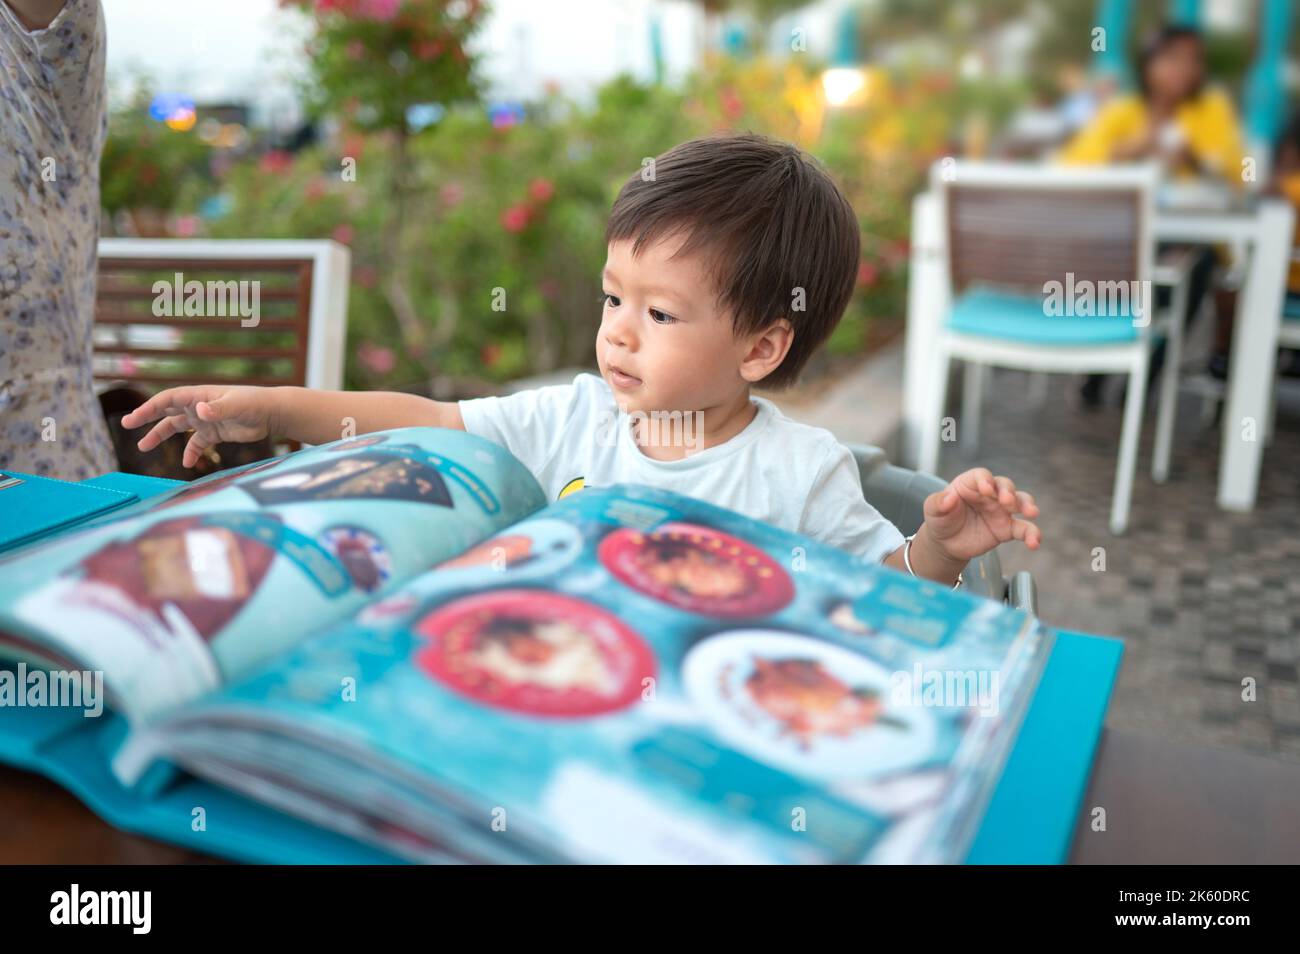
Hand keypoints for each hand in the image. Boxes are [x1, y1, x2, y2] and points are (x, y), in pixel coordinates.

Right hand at [119, 385, 275, 467]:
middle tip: (126, 425)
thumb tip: (200, 411)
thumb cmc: (254, 403)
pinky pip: (197, 444)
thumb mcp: (236, 405)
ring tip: (143, 446)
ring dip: (160, 435)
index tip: (132, 419)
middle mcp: (198, 406)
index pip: (167, 400)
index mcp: (198, 396)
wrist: (272, 412)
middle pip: (166, 412)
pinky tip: (187, 464)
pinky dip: (190, 453)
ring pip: (177, 428)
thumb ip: (218, 409)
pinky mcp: (214, 433)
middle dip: (146, 418)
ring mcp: (205, 420)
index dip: (148, 408)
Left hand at [921, 468, 1041, 563]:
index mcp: (970, 484)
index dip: (985, 480)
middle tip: (1007, 501)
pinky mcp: (1007, 528)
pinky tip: (1034, 542)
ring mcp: (1000, 510)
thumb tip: (949, 498)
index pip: (982, 475)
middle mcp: (989, 494)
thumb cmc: (941, 519)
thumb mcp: (932, 510)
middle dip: (1008, 491)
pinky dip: (1032, 534)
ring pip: (1020, 502)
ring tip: (1031, 513)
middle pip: (1005, 485)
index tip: (986, 490)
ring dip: (1027, 505)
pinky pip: (1023, 529)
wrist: (946, 543)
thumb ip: (938, 502)